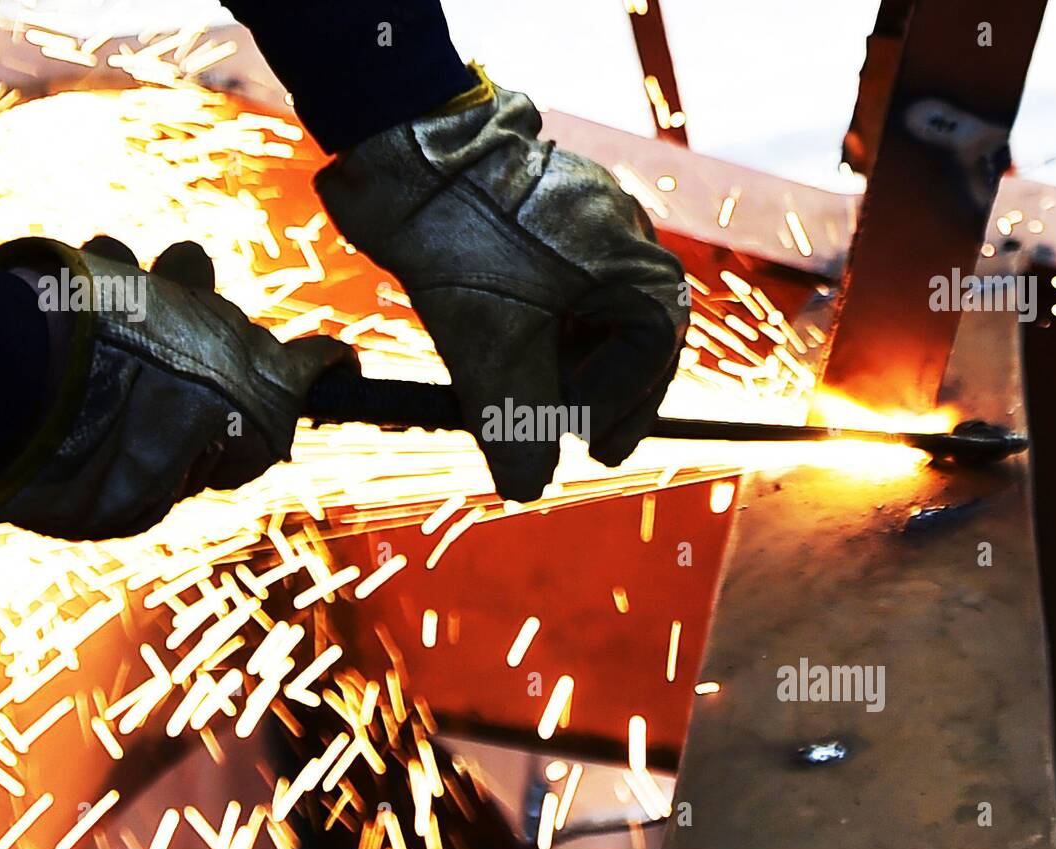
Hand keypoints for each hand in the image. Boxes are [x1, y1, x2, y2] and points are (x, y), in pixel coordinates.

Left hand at [0, 237, 352, 539]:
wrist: (77, 407)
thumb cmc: (137, 464)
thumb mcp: (183, 486)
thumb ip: (201, 463)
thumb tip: (201, 455)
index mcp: (265, 378)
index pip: (319, 357)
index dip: (333, 362)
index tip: (342, 364)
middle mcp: (227, 326)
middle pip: (237, 322)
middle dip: (217, 346)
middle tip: (182, 383)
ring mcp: (169, 291)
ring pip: (189, 261)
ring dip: (170, 284)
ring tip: (139, 312)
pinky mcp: (109, 270)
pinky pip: (112, 253)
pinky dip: (101, 270)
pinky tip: (81, 291)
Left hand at [316, 67, 688, 500]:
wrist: (407, 153)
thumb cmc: (462, 241)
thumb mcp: (492, 349)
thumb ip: (516, 426)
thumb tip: (528, 489)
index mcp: (635, 264)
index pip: (648, 359)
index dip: (615, 410)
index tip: (581, 447)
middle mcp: (625, 240)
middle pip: (635, 339)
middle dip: (606, 397)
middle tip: (589, 445)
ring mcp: (588, 225)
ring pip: (597, 316)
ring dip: (573, 367)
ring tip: (544, 407)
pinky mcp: (546, 222)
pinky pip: (565, 290)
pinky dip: (547, 332)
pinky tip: (517, 356)